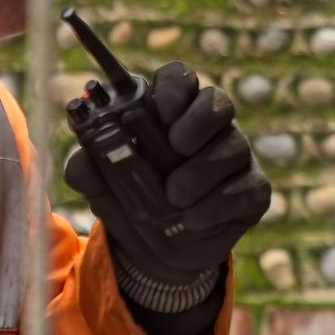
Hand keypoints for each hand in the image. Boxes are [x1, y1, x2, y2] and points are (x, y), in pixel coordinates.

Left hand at [63, 61, 271, 294]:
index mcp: (170, 113)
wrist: (156, 256)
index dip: (175, 88)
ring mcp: (235, 156)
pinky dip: (220, 203)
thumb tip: (81, 162)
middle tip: (177, 146)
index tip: (162, 110)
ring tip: (175, 199)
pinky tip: (195, 219)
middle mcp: (208, 127)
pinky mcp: (253, 190)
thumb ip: (88, 170)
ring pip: (234, 146)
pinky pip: (249, 187)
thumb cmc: (131, 204)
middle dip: (199, 121)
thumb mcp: (102, 188)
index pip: (180, 78)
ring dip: (203, 171)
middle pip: (218, 101)